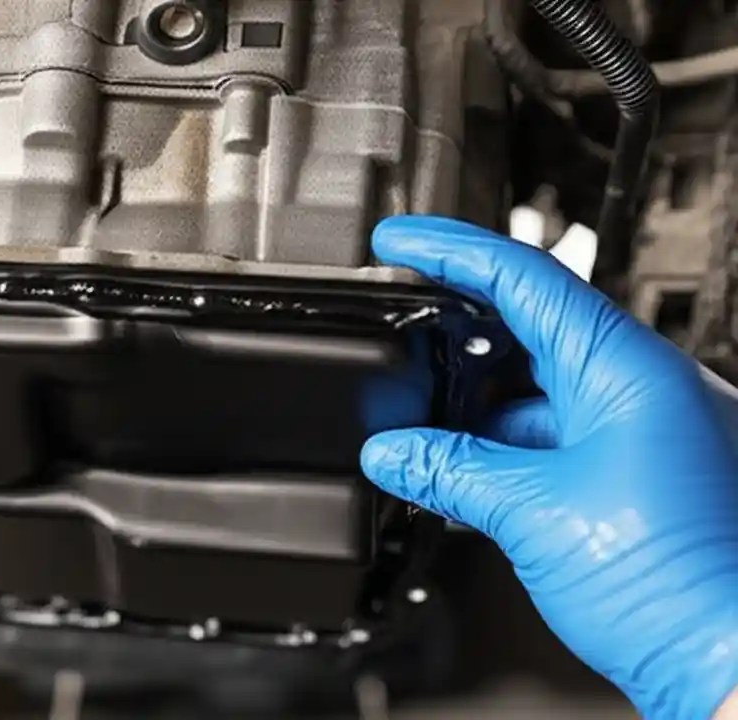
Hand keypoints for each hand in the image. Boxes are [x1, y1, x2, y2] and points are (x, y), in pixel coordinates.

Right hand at [362, 217, 737, 719]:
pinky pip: (557, 438)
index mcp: (625, 369)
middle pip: (528, 330)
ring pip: (539, 392)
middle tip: (397, 343)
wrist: (732, 664)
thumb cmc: (678, 581)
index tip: (399, 237)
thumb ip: (449, 471)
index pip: (523, 276)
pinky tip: (465, 478)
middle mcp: (642, 388)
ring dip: (477, 409)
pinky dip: (505, 450)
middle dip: (455, 339)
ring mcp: (643, 432)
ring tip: (420, 436)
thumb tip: (393, 453)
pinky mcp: (636, 478)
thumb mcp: (531, 513)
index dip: (451, 250)